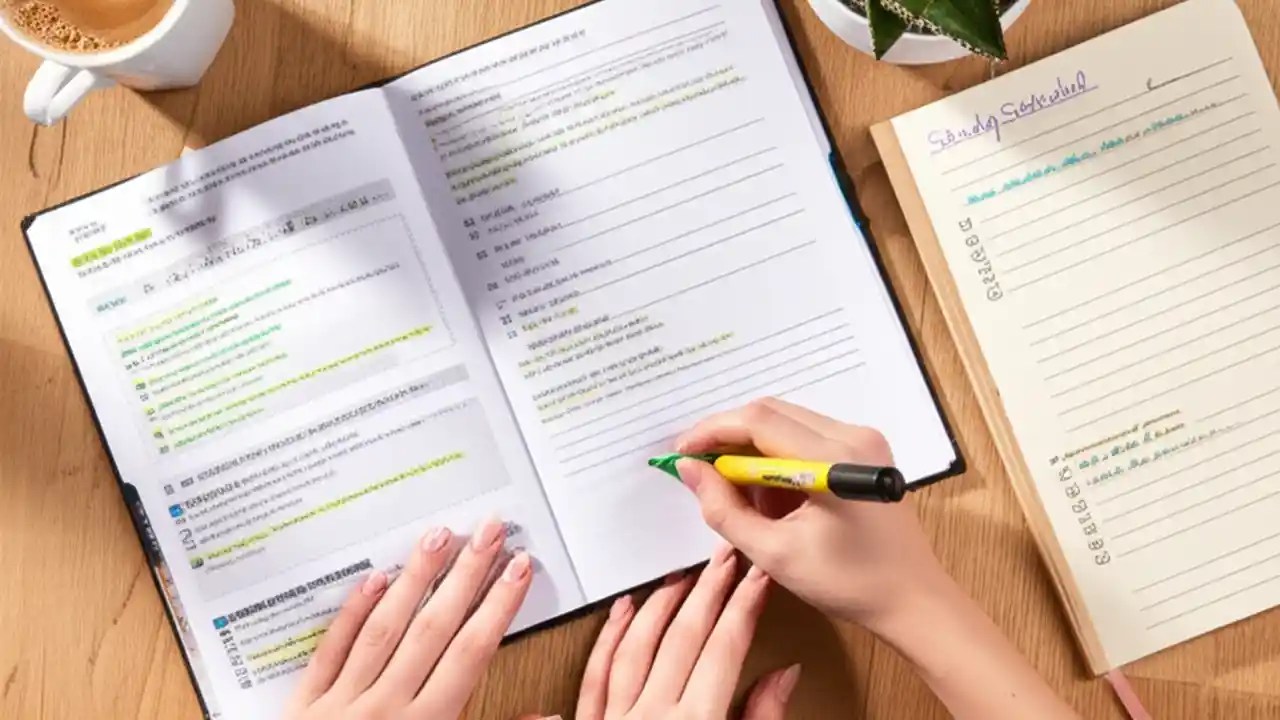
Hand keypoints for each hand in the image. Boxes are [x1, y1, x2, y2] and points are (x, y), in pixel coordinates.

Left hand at [284, 517, 532, 719]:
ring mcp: (344, 705)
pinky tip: (374, 577)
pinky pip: (331, 651)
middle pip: (435, 629)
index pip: (472, 652)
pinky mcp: (304, 707)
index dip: (500, 606)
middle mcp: (389, 709)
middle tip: (490, 528)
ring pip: (385, 628)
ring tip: (439, 535)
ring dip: (415, 578)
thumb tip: (551, 719)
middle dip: (468, 574)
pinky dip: (352, 613)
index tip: (520, 567)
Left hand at [575, 542, 798, 719]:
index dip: (745, 606)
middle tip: (725, 556)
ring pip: (637, 645)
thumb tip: (784, 674)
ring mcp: (616, 719)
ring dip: (661, 604)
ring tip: (682, 576)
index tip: (758, 576)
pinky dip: (608, 638)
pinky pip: (596, 674)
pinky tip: (622, 609)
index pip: (725, 648)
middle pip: (684, 637)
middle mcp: (653, 715)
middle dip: (709, 590)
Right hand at [673, 398, 952, 634]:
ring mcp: (862, 440)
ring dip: (754, 452)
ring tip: (744, 499)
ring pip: (786, 423)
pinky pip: (806, 438)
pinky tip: (774, 500)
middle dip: (729, 439)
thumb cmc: (850, 582)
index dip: (712, 432)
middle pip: (771, 413)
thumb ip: (725, 509)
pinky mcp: (864, 450)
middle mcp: (852, 436)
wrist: (912, 599)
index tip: (682, 452)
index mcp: (834, 459)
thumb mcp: (775, 553)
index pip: (758, 421)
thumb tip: (689, 471)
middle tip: (701, 472)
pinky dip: (778, 460)